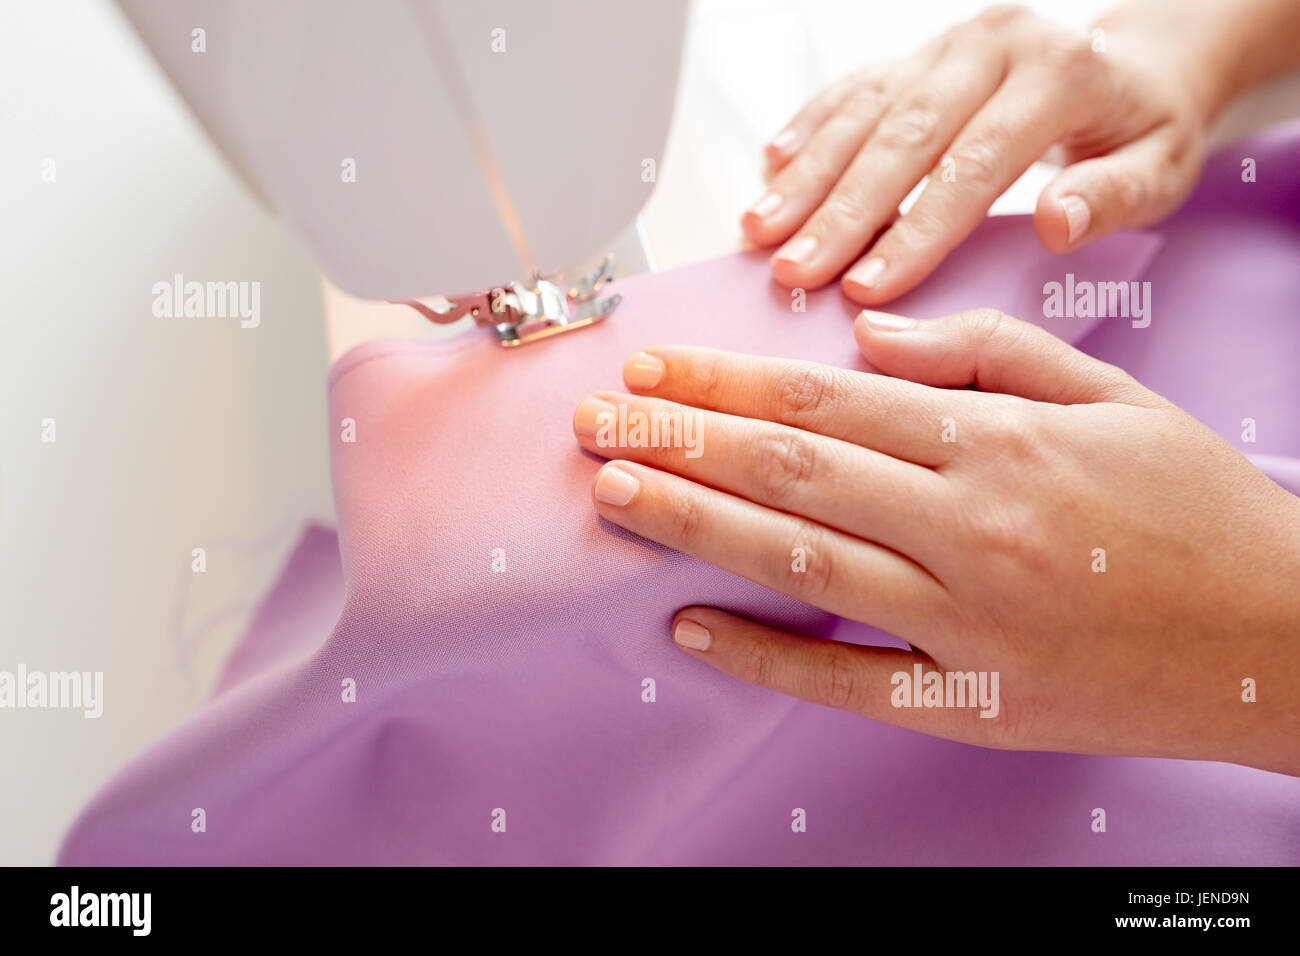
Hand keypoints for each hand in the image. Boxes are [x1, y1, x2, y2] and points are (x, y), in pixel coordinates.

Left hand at [572, 311, 1299, 774]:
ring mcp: (962, 621)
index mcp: (997, 445)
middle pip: (790, 474)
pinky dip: (762, 654)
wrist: (1277, 638)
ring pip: (799, 562)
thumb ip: (986, 355)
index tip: (655, 366)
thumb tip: (872, 342)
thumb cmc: (1194, 510)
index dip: (726, 383)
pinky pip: (842, 681)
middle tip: (597, 420)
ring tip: (616, 494)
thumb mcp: (1111, 398)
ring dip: (695, 525)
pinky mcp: (966, 699)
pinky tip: (690, 627)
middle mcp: (967, 528)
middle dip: (681, 440)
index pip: (825, 404)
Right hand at [742, 4, 1207, 304]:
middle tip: (793, 270)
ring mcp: (943, 46)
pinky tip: (768, 168)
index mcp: (1058, 71)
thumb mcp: (1159, 169)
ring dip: (807, 176)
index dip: (917, 230)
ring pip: (864, 112)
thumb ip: (1111, 197)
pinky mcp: (912, 56)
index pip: (975, 161)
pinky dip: (807, 129)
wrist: (1129, 67)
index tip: (868, 288)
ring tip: (760, 230)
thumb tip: (1056, 223)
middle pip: (905, 135)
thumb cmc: (1140, 131)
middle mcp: (992, 44)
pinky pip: (850, 90)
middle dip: (841, 210)